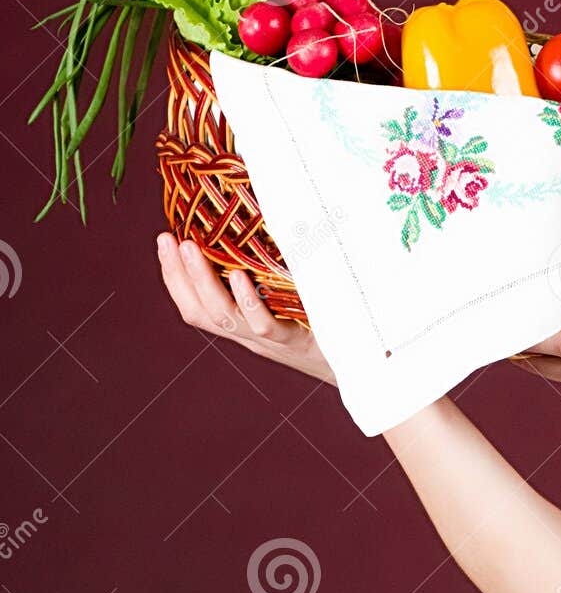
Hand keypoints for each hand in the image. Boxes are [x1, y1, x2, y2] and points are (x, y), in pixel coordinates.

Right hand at [156, 233, 337, 386]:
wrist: (364, 369)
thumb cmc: (330, 326)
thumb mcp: (295, 298)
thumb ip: (276, 274)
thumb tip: (267, 223)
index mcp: (245, 325)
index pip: (196, 304)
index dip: (175, 277)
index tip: (164, 241)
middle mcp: (250, 336)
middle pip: (200, 311)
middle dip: (178, 275)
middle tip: (166, 240)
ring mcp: (270, 341)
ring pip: (224, 316)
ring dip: (203, 281)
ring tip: (189, 249)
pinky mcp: (296, 342)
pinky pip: (265, 325)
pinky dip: (248, 301)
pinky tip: (239, 277)